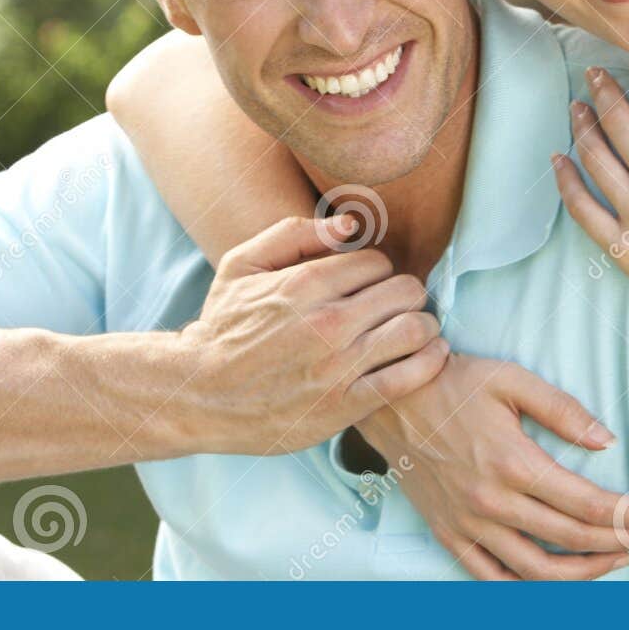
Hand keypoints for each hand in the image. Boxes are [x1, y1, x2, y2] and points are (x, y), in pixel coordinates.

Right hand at [180, 215, 448, 454]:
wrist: (199, 395)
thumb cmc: (223, 327)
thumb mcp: (242, 265)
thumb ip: (295, 233)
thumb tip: (350, 225)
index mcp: (304, 284)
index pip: (378, 262)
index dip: (379, 271)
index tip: (371, 284)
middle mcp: (326, 322)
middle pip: (404, 291)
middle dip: (406, 294)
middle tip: (399, 305)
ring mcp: (338, 366)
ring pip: (415, 329)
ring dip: (423, 325)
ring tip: (417, 328)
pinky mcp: (345, 404)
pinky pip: (409, 376)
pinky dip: (429, 360)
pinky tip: (428, 354)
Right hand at [357, 354, 628, 579]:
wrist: (391, 399)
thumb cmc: (453, 383)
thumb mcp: (510, 378)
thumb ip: (562, 409)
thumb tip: (606, 441)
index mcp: (512, 462)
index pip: (585, 503)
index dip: (628, 515)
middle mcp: (492, 502)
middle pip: (571, 538)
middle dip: (620, 541)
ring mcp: (468, 524)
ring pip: (536, 570)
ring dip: (584, 572)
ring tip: (615, 559)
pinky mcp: (449, 534)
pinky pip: (493, 577)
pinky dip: (528, 586)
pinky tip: (556, 577)